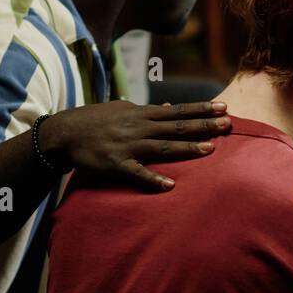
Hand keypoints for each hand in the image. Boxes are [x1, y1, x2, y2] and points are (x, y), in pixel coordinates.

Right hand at [42, 100, 230, 190]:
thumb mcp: (122, 110)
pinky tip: (169, 186)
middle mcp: (139, 128)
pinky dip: (152, 180)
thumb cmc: (94, 120)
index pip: (178, 111)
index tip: (224, 108)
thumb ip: (147, 110)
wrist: (64, 133)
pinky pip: (137, 174)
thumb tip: (169, 106)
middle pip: (177, 127)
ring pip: (163, 147)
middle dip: (203, 125)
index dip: (201, 109)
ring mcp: (128, 146)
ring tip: (209, 149)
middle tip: (228, 125)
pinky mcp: (116, 164)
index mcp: (141, 115)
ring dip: (186, 148)